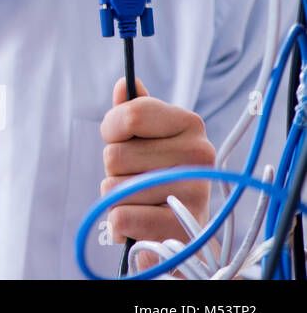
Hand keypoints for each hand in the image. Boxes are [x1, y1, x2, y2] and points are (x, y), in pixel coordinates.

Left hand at [99, 78, 215, 255]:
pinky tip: (139, 223)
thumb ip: (133, 110)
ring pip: (113, 188)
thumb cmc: (159, 173)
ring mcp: (196, 193)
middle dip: (114, 170)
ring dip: (116, 198)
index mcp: (190, 123)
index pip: (128, 115)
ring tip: (141, 200)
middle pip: (114, 154)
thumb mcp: (147, 136)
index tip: (121, 140)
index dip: (111, 130)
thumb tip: (125, 83)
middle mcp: (200, 154)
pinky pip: (120, 218)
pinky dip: (119, 224)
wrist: (184, 228)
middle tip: (137, 177)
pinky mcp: (182, 229)